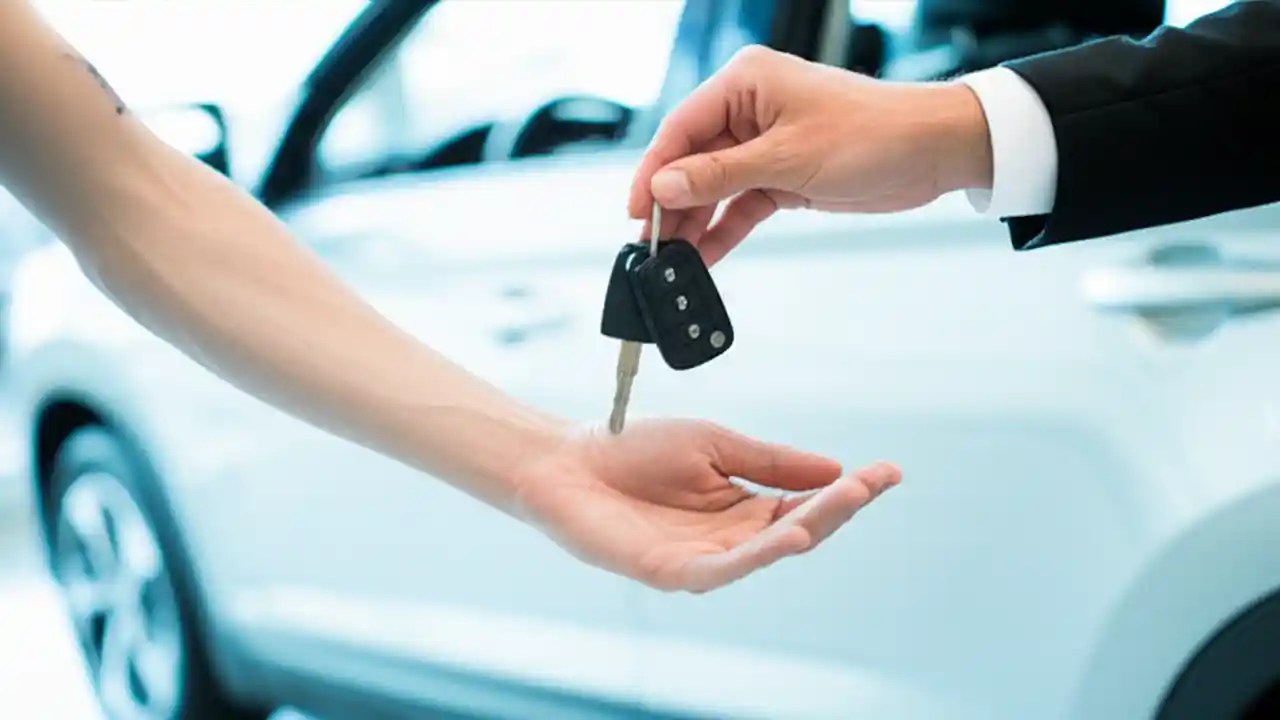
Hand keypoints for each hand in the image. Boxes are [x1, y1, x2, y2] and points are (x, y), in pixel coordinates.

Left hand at [513, 419, 898, 592]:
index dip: (846, 489)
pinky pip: (723, 571)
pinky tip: (788, 535)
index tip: (888, 471)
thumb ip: (768, 460)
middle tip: (870, 483)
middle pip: (796, 528)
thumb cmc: (632, 450)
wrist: (567, 460)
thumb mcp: (713, 443)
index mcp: (742, 506)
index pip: (806, 501)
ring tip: (841, 503)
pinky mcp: (671, 572)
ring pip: (766, 551)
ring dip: (807, 529)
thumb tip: (833, 469)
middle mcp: (729, 537)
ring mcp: (702, 558)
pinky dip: (758, 556)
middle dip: (837, 507)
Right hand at [628, 45, 992, 264]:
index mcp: (746, 82)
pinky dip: (724, 228)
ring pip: (714, 186)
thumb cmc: (875, 134)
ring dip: (696, 222)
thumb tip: (664, 186)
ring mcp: (765, 142)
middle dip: (672, 204)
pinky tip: (704, 256)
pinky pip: (740, 203)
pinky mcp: (782, 173)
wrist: (933, 152)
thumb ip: (720, 175)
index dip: (654, 172)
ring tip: (674, 260)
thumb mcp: (788, 159)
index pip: (681, 128)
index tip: (636, 211)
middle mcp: (750, 107)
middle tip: (652, 246)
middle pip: (692, 160)